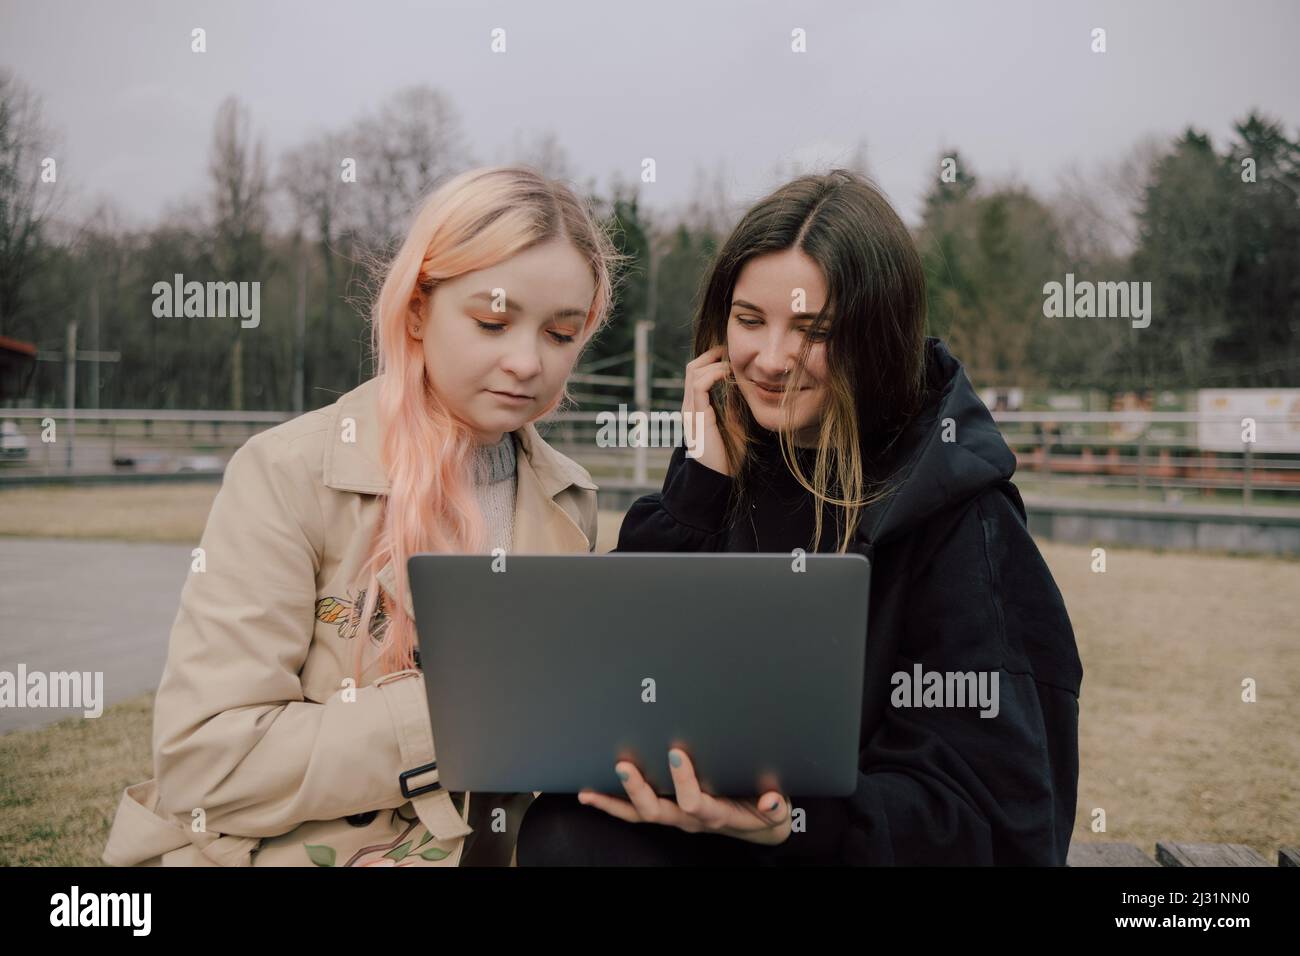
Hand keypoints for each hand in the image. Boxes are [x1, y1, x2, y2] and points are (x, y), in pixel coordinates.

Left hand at [577, 748, 790, 845]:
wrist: (760, 824)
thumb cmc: (766, 808)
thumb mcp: (777, 806)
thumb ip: (775, 804)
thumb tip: (770, 800)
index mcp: (717, 813)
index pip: (695, 802)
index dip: (684, 781)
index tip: (675, 753)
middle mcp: (691, 817)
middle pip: (659, 811)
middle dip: (639, 790)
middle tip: (624, 766)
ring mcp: (677, 816)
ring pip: (642, 814)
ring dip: (616, 801)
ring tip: (591, 791)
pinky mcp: (669, 812)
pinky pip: (636, 813)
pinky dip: (612, 805)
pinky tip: (591, 795)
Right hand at [681, 345, 732, 475]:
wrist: (719, 478)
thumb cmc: (727, 455)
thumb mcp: (733, 424)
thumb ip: (733, 406)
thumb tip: (744, 387)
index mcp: (696, 407)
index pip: (696, 373)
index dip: (712, 360)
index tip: (732, 357)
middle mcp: (689, 406)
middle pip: (691, 367)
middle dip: (711, 355)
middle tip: (732, 353)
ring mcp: (691, 410)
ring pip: (693, 372)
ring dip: (714, 362)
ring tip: (732, 363)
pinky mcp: (697, 416)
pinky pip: (699, 385)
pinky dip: (714, 374)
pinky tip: (729, 374)